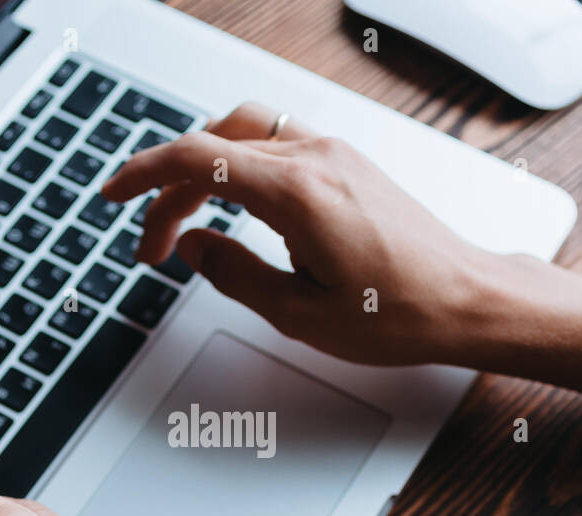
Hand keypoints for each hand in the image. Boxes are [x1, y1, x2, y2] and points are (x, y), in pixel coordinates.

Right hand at [101, 102, 505, 366]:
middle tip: (152, 246)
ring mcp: (336, 155)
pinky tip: (236, 208)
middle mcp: (316, 158)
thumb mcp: (299, 314)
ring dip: (205, 172)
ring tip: (187, 223)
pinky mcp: (349, 164)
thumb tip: (194, 248)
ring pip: (244, 135)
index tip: (113, 196)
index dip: (143, 176)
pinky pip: (277, 143)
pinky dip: (240, 166)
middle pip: (214, 147)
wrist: (467, 300)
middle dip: (169, 192)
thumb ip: (233, 275)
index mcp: (297, 192)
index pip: (196, 159)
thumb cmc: (401, 313)